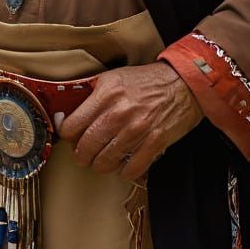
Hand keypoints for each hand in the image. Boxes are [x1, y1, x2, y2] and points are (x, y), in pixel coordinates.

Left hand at [58, 62, 201, 181]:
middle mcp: (119, 112)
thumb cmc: (147, 81)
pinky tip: (125, 161)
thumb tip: (67, 112)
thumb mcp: (114, 77)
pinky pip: (129, 171)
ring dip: (101, 164)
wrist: (183, 84)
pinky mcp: (154, 143)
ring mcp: (137, 130)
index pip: (72, 126)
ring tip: (104, 158)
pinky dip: (124, 171)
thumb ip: (91, 93)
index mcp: (106, 93)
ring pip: (104, 163)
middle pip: (85, 149)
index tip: (72, 136)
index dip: (68, 134)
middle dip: (82, 155)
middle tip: (86, 152)